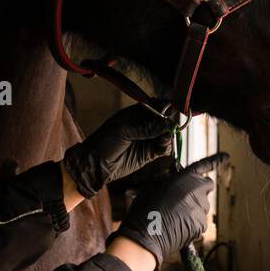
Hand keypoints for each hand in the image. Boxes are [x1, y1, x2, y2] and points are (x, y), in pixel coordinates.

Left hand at [60, 104, 174, 198]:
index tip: (173, 111)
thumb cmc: (104, 142)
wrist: (96, 164)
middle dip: (170, 123)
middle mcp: (145, 125)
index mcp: (137, 113)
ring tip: (163, 140)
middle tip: (170, 128)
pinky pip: (164, 148)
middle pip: (166, 120)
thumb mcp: (124, 131)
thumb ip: (146, 128)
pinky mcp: (150, 153)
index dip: (167, 107)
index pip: (157, 106)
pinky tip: (161, 148)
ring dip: (169, 136)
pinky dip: (166, 148)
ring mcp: (148, 139)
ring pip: (167, 135)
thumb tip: (167, 124)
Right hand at [105, 152, 226, 269]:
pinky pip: (200, 222)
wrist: (146, 234)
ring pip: (203, 206)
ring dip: (194, 208)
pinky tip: (178, 226)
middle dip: (200, 190)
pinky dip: (192, 224)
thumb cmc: (145, 208)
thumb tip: (173, 178)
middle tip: (184, 198)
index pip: (204, 165)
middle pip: (206, 186)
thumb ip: (169, 179)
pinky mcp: (201, 225)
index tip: (226, 156)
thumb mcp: (153, 185)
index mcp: (185, 177)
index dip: (215, 160)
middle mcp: (197, 191)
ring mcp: (201, 209)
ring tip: (175, 216)